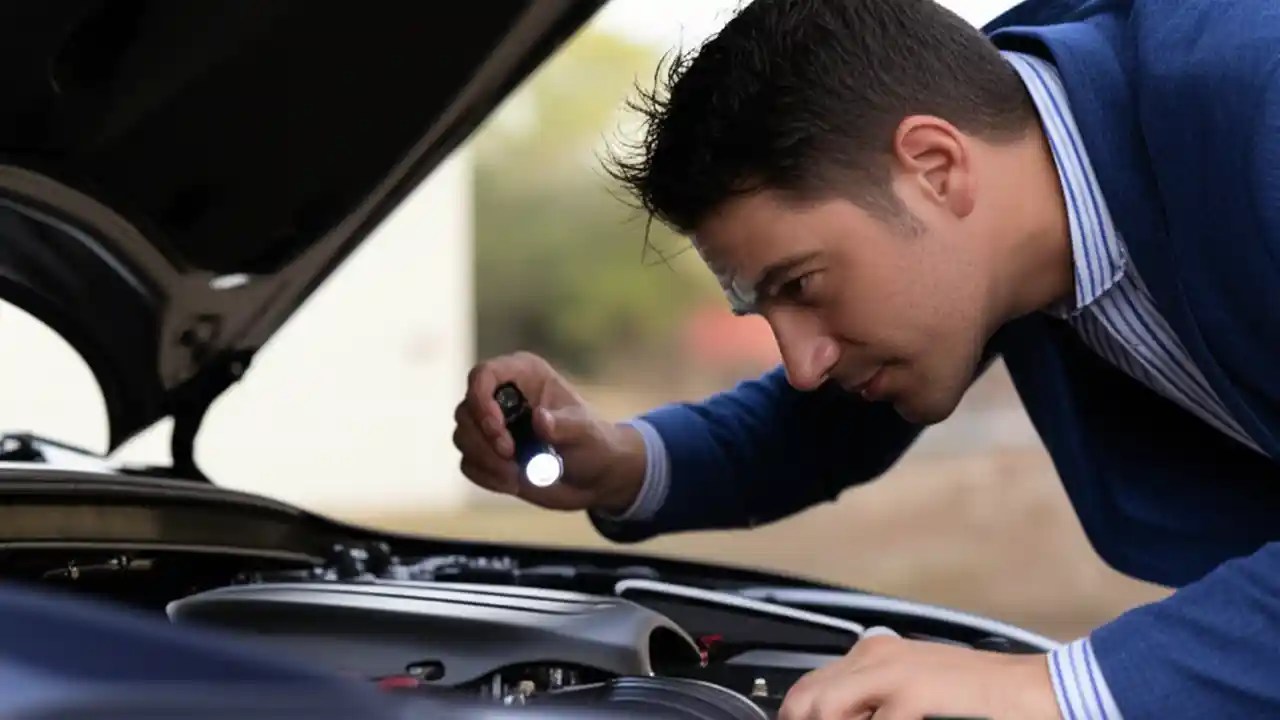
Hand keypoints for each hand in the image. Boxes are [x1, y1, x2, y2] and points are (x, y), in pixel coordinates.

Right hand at [453, 352, 645, 512]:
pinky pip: (468, 464)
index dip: (480, 400)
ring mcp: (491, 425)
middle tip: (512, 455)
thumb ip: (564, 425)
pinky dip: (487, 476)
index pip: (483, 375)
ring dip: (486, 460)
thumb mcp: (586, 433)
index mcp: (524, 374)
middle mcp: (502, 395)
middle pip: (466, 410)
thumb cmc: (594, 444)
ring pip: (462, 437)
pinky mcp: (487, 454)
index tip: (497, 430)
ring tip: (518, 474)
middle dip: (484, 439)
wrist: (593, 477)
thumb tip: (539, 419)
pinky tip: (513, 482)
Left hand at [779, 628, 1059, 719]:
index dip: (796, 718)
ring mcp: (893, 678)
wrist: (1038, 694)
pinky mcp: (912, 698)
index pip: (807, 690)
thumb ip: (872, 703)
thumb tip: (828, 716)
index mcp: (873, 656)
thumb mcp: (915, 693)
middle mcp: (876, 659)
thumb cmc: (982, 701)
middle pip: (805, 701)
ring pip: (825, 711)